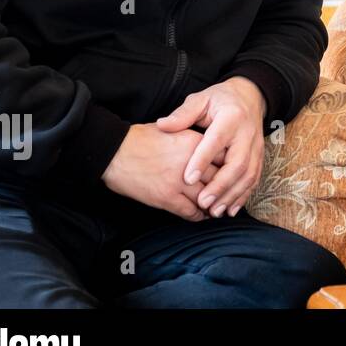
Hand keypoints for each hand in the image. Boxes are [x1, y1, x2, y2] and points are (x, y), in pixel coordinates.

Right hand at [102, 124, 221, 220]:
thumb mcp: (172, 129)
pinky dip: (198, 215)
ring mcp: (178, 181)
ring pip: (208, 197)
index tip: (232, 172)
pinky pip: (190, 211)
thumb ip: (191, 138)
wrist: (113, 152)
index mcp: (194, 142)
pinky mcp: (165, 198)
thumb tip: (207, 145)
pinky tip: (201, 215)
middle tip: (230, 194)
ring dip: (214, 204)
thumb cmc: (140, 138)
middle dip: (225, 187)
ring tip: (217, 207)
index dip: (230, 166)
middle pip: (219, 178)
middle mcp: (191, 162)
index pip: (224, 156)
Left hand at [155, 76, 267, 217]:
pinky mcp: (260, 156)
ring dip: (232, 195)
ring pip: (248, 174)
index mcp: (231, 117)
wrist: (249, 96)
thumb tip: (162, 125)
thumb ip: (182, 114)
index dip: (202, 160)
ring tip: (214, 211)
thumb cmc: (220, 99)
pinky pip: (254, 178)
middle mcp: (247, 133)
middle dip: (220, 185)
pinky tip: (230, 209)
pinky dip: (243, 196)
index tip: (187, 178)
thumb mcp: (200, 99)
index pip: (216, 141)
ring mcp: (256, 146)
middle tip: (202, 202)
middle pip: (238, 163)